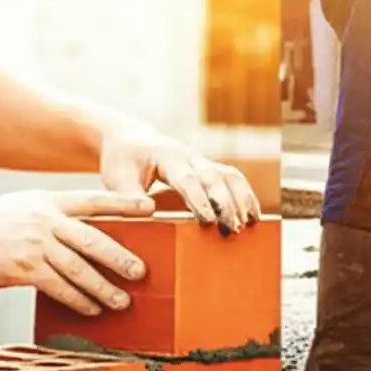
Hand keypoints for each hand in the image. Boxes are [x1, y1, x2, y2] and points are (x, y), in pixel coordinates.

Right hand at [0, 190, 154, 315]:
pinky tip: (92, 310)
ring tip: (122, 301)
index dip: (124, 204)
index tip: (150, 209)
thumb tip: (73, 238)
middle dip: (122, 257)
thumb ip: (46, 220)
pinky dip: (79, 301)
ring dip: (104, 287)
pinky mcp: (23, 268)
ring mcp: (35, 244)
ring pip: (81, 268)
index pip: (93, 200)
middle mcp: (44, 219)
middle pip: (95, 238)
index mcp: (46, 201)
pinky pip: (60, 287)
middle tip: (142, 272)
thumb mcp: (17, 210)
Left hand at [100, 126, 260, 234]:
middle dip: (226, 204)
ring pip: (230, 176)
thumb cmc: (122, 161)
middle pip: (214, 178)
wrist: (132, 140)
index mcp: (167, 158)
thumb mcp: (116, 178)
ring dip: (241, 200)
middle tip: (232, 229)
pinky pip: (233, 179)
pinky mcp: (209, 169)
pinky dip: (246, 196)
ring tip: (247, 225)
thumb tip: (148, 214)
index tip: (208, 221)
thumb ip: (128, 196)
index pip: (187, 179)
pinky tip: (253, 218)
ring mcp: (203, 162)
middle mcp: (190, 157)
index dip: (199, 200)